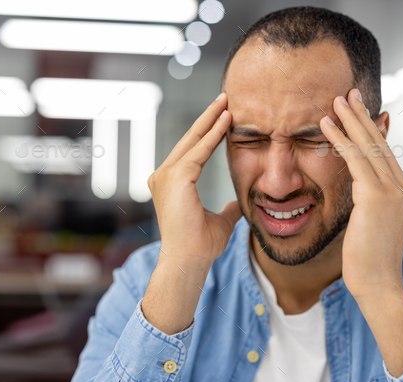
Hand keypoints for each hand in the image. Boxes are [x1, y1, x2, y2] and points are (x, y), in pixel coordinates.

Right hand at [147, 93, 241, 269]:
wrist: (189, 261)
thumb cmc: (200, 246)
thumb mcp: (220, 221)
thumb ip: (228, 209)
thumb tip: (239, 203)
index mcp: (172, 184)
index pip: (192, 151)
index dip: (208, 133)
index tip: (223, 117)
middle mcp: (163, 176)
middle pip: (189, 140)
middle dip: (208, 118)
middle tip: (224, 98)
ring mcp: (165, 176)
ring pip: (192, 141)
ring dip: (211, 120)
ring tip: (227, 102)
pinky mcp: (175, 178)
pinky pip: (198, 151)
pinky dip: (213, 135)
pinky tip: (226, 121)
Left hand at [319, 89, 402, 299]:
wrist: (377, 284)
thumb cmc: (367, 260)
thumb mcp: (371, 224)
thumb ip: (369, 201)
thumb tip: (358, 187)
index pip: (384, 153)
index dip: (370, 129)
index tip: (358, 111)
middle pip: (379, 143)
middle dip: (362, 116)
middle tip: (349, 93)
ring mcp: (393, 191)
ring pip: (368, 145)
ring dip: (350, 120)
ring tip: (336, 100)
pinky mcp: (375, 197)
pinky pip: (354, 159)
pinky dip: (339, 138)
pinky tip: (325, 125)